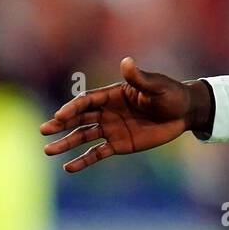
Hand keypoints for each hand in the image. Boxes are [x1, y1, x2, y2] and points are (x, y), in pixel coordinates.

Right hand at [39, 57, 209, 172]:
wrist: (184, 113)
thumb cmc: (171, 95)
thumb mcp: (156, 86)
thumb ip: (139, 78)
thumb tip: (126, 61)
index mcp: (113, 95)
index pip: (87, 101)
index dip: (72, 108)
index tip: (59, 116)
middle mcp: (108, 111)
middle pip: (79, 118)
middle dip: (61, 124)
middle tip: (44, 131)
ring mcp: (112, 129)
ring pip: (83, 136)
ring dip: (66, 143)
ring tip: (48, 150)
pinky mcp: (119, 144)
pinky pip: (98, 153)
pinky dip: (84, 160)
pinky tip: (69, 168)